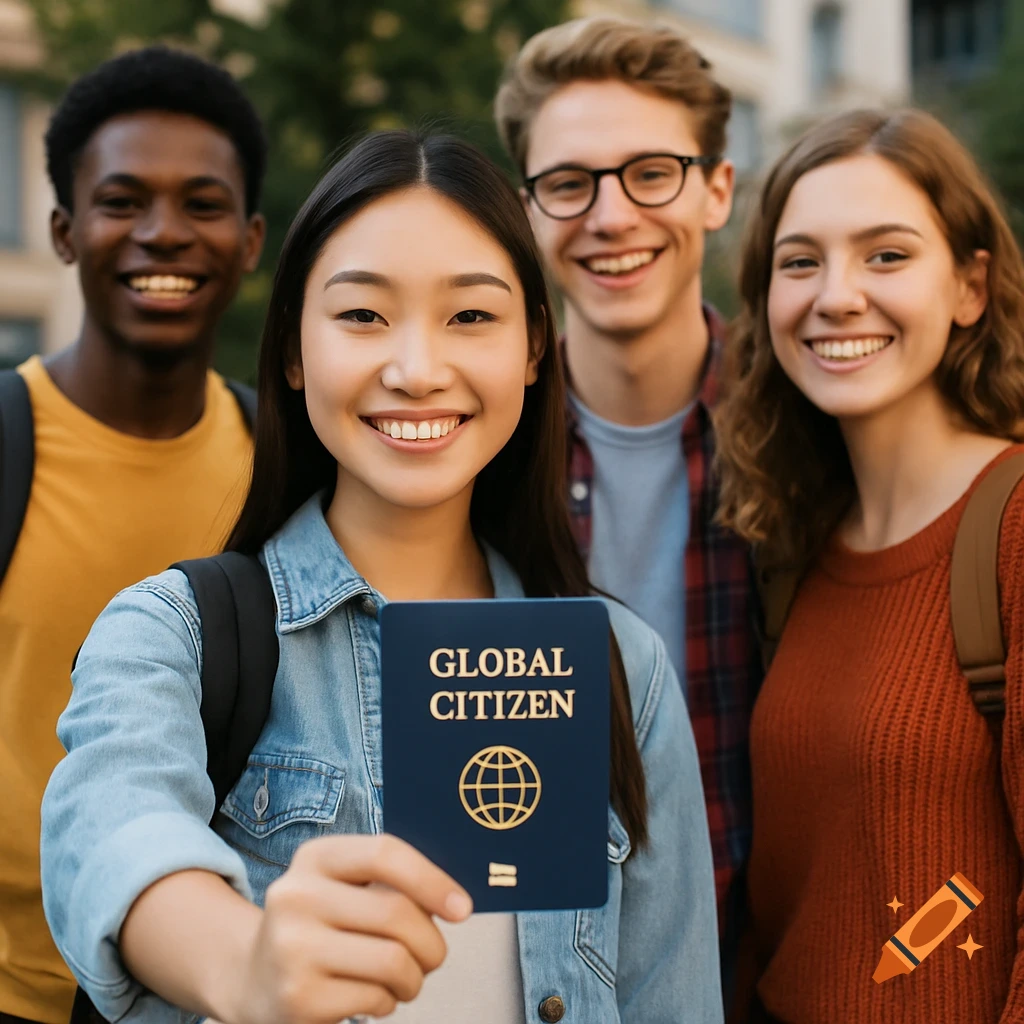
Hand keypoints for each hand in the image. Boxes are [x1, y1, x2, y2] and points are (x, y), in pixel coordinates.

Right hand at [227, 834, 472, 1023]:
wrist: (252, 979)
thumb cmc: (323, 926)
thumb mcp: (343, 887)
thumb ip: (390, 883)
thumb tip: (454, 901)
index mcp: (315, 858)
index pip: (384, 854)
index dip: (432, 880)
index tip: (463, 908)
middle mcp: (296, 896)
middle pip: (397, 913)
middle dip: (431, 943)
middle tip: (432, 956)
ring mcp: (292, 948)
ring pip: (394, 961)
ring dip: (414, 977)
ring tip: (403, 979)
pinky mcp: (298, 998)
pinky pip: (375, 999)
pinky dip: (387, 1002)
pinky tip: (371, 997)